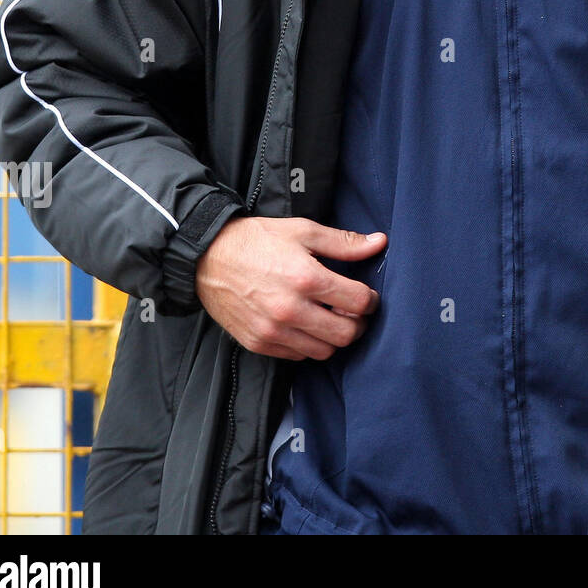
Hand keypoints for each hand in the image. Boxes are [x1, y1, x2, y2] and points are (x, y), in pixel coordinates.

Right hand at [195, 216, 385, 359]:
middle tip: (353, 311)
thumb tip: (379, 243)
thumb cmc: (258, 240)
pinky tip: (306, 325)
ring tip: (330, 318)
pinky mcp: (258, 343)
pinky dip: (309, 344)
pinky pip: (298, 356)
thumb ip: (344, 242)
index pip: (359, 302)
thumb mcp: (304, 231)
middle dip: (357, 323)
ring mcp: (273, 331)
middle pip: (346, 334)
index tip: (367, 295)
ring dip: (334, 337)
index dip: (370, 299)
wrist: (208, 257)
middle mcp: (291, 310)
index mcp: (306, 278)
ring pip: (324, 351)